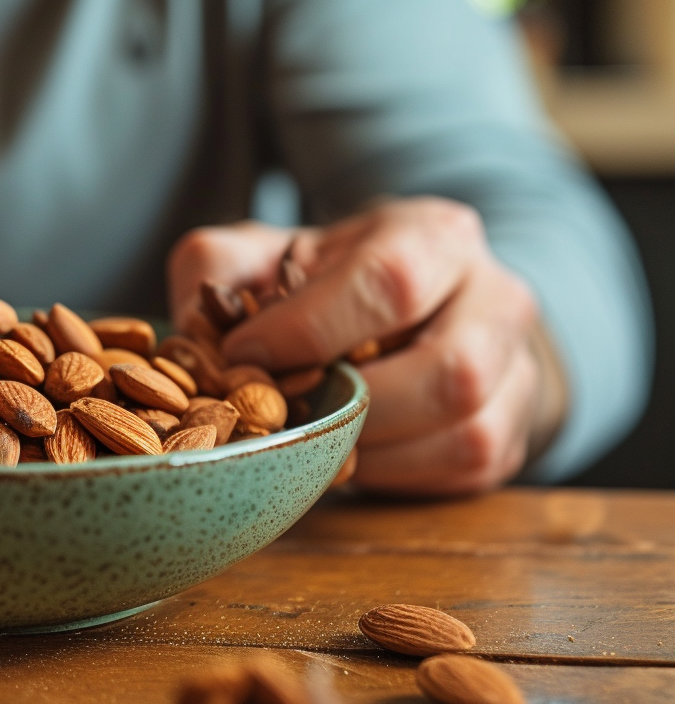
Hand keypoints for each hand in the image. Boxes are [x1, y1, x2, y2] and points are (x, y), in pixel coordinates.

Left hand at [166, 197, 566, 495]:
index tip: (247, 354)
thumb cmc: (323, 283)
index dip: (310, 329)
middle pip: (450, 370)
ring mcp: (516, 371)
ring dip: (371, 449)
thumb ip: (217, 269)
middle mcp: (496, 297)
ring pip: (462, 433)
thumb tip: (195, 327)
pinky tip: (347, 452)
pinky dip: (390, 474)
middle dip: (351, 405)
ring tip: (310, 433)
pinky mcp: (509, 436)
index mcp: (434, 235)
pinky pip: (458, 471)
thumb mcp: (265, 252)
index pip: (389, 281)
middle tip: (283, 410)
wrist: (406, 313)